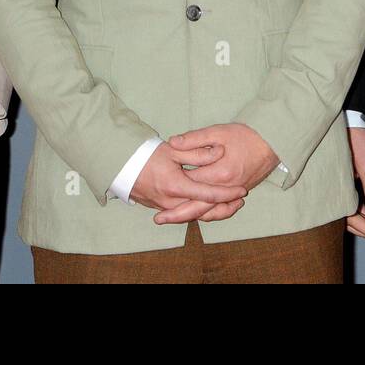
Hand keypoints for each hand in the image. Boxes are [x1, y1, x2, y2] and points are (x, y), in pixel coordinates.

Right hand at [129, 140, 247, 222]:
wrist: (122, 166)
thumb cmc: (147, 155)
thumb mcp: (172, 149)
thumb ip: (197, 152)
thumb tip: (219, 152)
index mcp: (176, 186)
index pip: (208, 194)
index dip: (227, 193)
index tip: (242, 190)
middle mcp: (171, 202)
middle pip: (204, 209)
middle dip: (224, 206)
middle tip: (241, 200)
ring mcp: (166, 208)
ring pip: (195, 214)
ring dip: (214, 210)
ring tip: (232, 204)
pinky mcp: (163, 209)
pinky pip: (185, 213)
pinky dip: (200, 210)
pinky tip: (211, 205)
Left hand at [158, 123, 278, 224]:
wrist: (272, 141)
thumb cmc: (245, 135)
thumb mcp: (218, 132)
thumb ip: (194, 139)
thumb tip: (172, 143)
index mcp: (219, 172)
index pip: (190, 185)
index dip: (172, 189)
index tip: (156, 191)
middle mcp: (226, 188)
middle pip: (197, 207)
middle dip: (177, 215)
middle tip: (158, 219)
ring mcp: (233, 193)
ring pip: (209, 212)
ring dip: (190, 217)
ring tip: (172, 219)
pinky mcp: (238, 193)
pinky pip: (221, 210)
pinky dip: (208, 214)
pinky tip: (196, 214)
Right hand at [345, 125, 364, 242]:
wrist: (350, 116)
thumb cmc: (355, 136)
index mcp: (337, 186)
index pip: (351, 216)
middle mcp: (334, 188)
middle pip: (349, 217)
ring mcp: (338, 185)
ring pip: (350, 210)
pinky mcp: (343, 180)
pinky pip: (351, 200)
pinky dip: (364, 209)